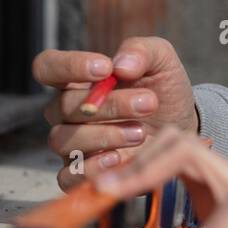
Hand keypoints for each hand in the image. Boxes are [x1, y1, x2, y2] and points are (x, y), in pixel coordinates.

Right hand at [32, 37, 199, 190]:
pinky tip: (119, 159)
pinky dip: (91, 168)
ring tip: (141, 132)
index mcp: (77, 79)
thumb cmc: (163, 91)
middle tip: (147, 103)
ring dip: (104, 135)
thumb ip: (141, 51)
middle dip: (108, 105)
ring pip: (63, 140)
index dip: (67, 66)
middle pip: (63, 107)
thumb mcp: (161, 61)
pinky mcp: (81, 173)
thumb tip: (119, 64)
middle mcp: (67, 111)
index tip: (105, 68)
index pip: (47, 66)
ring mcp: (71, 143)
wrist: (181, 128)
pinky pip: (67, 176)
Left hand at [92, 126, 227, 227]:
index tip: (94, 193)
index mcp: (220, 196)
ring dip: (149, 170)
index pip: (166, 166)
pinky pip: (226, 214)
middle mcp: (226, 181)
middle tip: (96, 187)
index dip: (129, 174)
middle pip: (169, 141)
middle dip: (128, 161)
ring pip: (186, 151)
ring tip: (123, 192)